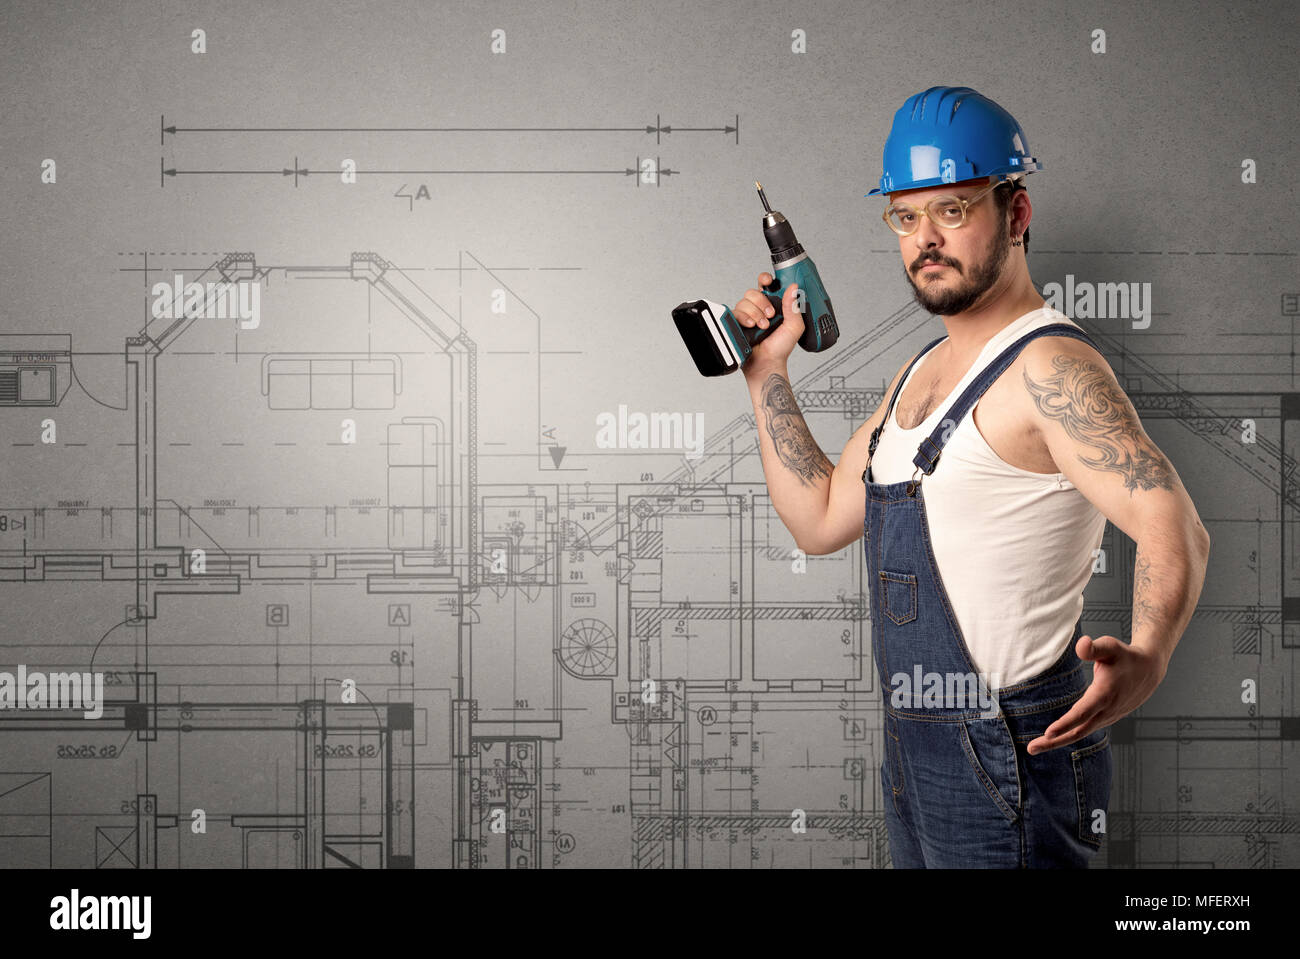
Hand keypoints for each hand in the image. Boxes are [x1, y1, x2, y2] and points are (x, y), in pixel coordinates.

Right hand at [732, 272, 804, 369]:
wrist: (767, 363)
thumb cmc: (780, 348)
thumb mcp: (794, 326)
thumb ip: (793, 307)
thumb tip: (793, 287)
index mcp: (773, 305)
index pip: (766, 285)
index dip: (765, 279)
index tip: (768, 280)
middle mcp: (759, 308)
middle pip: (753, 292)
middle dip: (762, 302)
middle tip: (770, 315)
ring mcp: (747, 315)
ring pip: (744, 301)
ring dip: (755, 313)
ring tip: (763, 326)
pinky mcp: (737, 323)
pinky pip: (735, 312)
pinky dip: (744, 318)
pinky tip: (751, 326)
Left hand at [1025, 634, 1167, 753]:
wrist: (1149, 671)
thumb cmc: (1126, 656)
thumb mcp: (1111, 646)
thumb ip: (1094, 648)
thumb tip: (1081, 645)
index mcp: (1105, 694)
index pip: (1082, 712)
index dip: (1065, 723)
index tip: (1048, 732)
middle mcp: (1107, 710)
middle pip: (1078, 730)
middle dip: (1054, 741)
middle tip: (1031, 748)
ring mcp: (1108, 717)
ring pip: (1081, 733)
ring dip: (1058, 741)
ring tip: (1034, 747)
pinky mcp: (1106, 718)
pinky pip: (1085, 729)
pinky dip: (1069, 736)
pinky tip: (1054, 739)